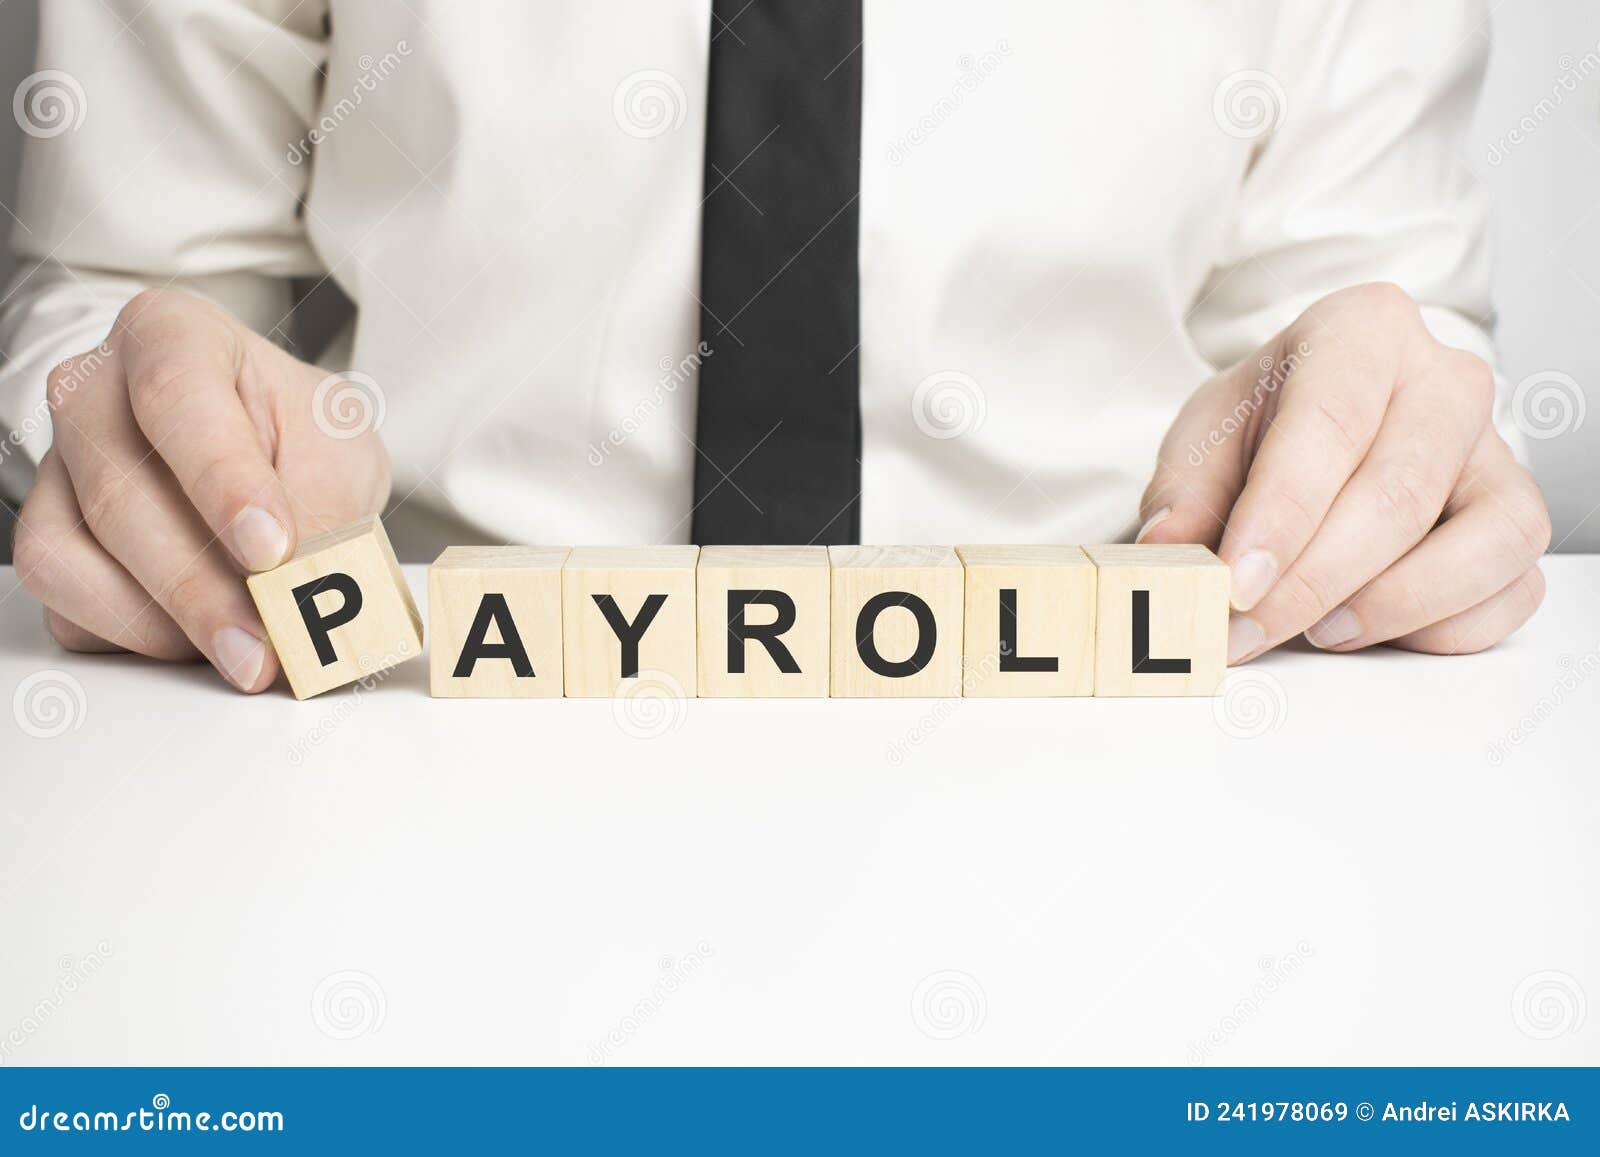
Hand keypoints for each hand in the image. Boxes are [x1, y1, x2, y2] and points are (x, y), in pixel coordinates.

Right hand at [14, 290, 389, 690]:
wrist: (271, 451)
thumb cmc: (298, 434)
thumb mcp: (338, 446)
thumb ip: (322, 500)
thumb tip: (302, 585)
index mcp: (169, 335)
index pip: (176, 398)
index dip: (222, 480)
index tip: (273, 548)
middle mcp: (92, 393)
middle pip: (119, 493)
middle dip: (200, 584)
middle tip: (268, 643)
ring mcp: (58, 469)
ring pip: (71, 558)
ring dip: (165, 623)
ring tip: (248, 651)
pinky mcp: (51, 541)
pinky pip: (69, 607)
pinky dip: (139, 639)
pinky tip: (203, 640)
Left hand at [1139, 282, 1550, 663]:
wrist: (1316, 431)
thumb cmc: (1261, 429)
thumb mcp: (1202, 442)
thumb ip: (1182, 496)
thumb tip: (1165, 551)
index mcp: (1362, 330)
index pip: (1330, 423)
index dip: (1282, 515)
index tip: (1235, 584)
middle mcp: (1447, 380)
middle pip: (1399, 493)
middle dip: (1314, 582)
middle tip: (1245, 632)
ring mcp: (1496, 451)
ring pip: (1485, 541)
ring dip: (1393, 607)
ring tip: (1315, 630)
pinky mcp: (1516, 519)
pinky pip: (1512, 589)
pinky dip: (1444, 629)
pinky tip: (1368, 629)